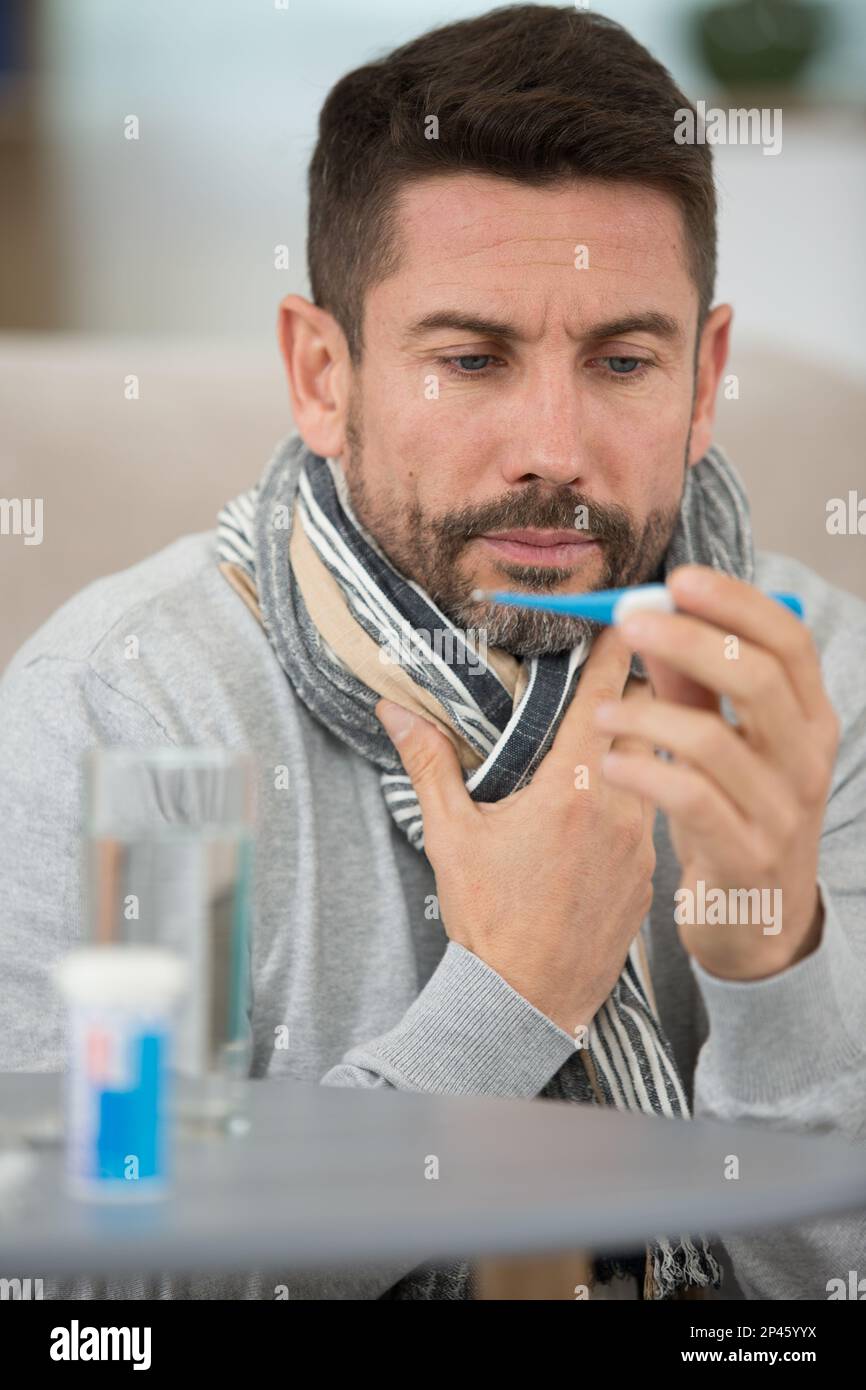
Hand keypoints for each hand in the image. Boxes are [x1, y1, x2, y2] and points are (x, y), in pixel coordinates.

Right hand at [376, 628, 655, 1036]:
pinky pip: (646, 817)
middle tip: (600, 677)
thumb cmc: (488, 920)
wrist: (527, 1003)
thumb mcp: (450, 836)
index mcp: (573, 789)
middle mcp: (620, 810)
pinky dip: (627, 801)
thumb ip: (429, 764)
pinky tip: (591, 818)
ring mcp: (642, 845)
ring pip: (649, 772)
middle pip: (643, 725)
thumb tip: (394, 709)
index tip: (624, 611)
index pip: (610, 694)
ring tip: (593, 746)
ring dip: (628, 751)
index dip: (618, 646)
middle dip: (625, 697)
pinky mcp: (648, 876)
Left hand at [595, 565, 838, 980]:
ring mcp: (781, 811)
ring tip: (602, 714)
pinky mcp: (745, 856)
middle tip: (628, 623)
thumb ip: (690, 685)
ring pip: (713, 741)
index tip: (678, 579)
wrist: (759, 922)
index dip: (736, 603)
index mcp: (809, 719)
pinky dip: (643, 773)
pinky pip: (690, 800)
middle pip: (757, 678)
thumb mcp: (720, 744)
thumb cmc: (733, 816)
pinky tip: (610, 763)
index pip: (788, 642)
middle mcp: (806, 760)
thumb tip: (645, 615)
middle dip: (688, 641)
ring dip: (645, 717)